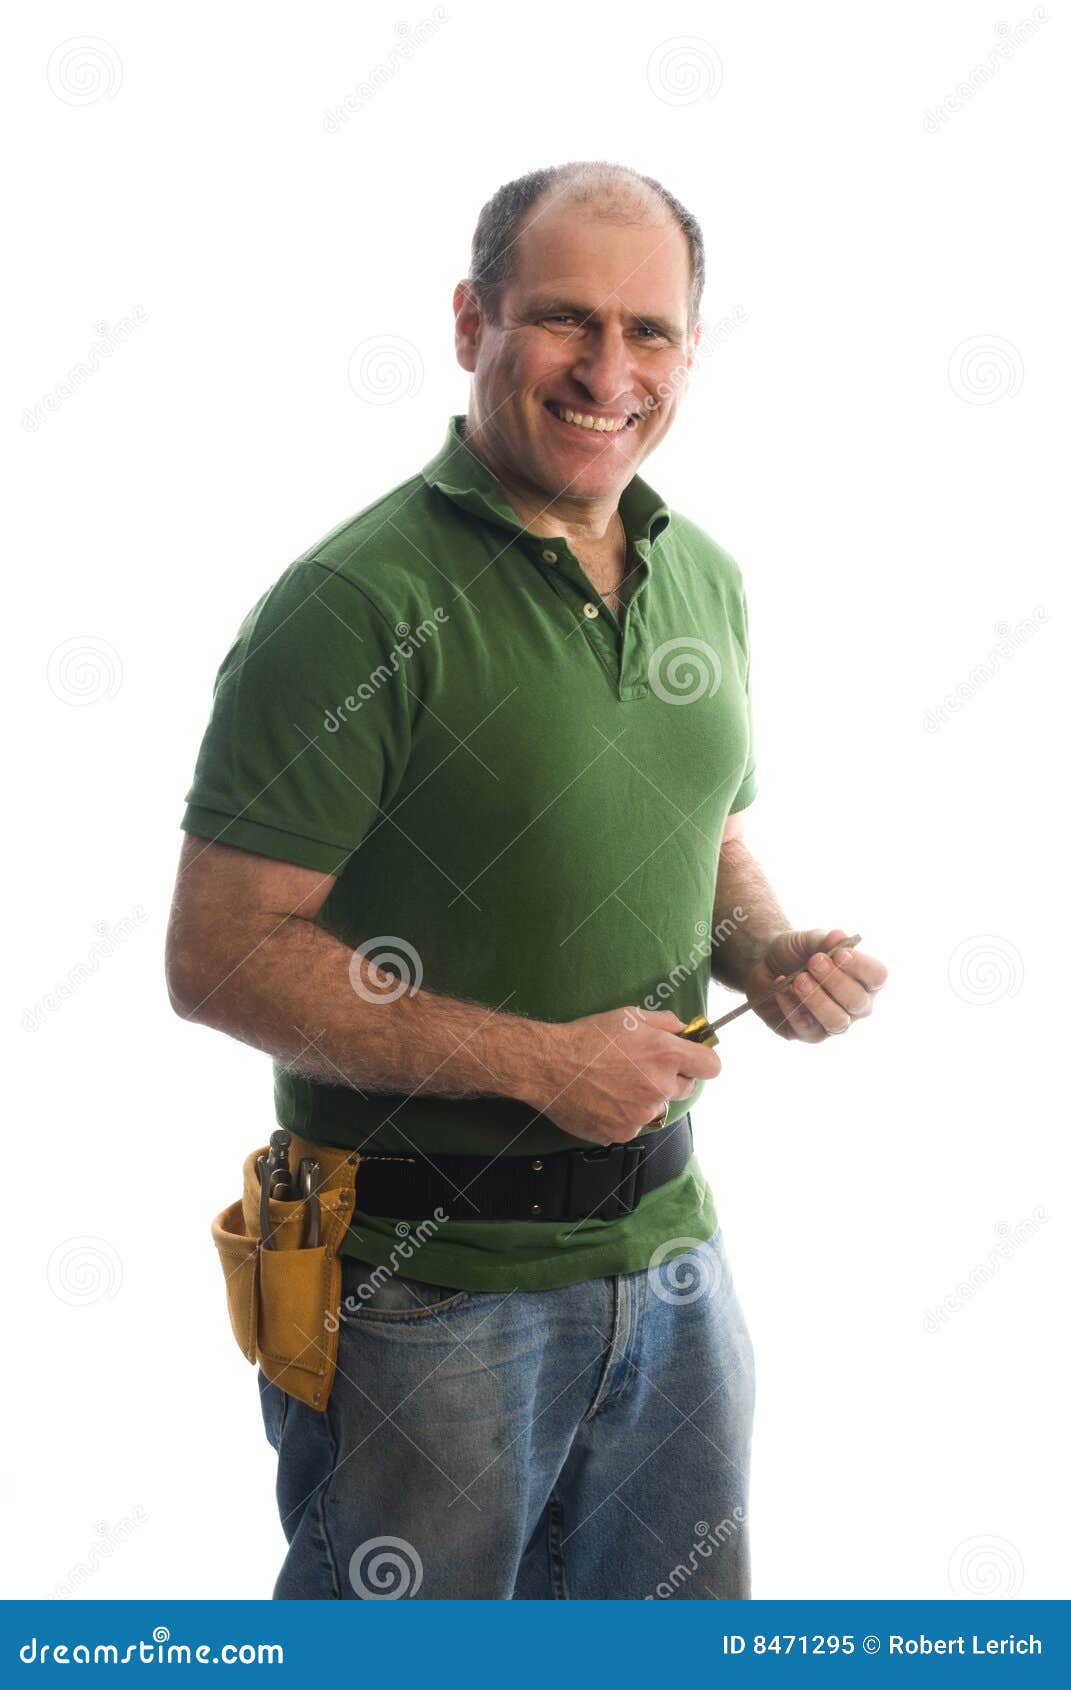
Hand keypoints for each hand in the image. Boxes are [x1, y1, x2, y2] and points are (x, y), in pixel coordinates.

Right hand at [532, 1006, 720, 1145]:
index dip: (702, 1061)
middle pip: (686, 1089)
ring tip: (616, 1084)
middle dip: (671, 1079)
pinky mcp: (623, 1133)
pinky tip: (604, 1099)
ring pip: (657, 1108)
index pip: (712, 1066)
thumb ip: (666, 1022)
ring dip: (645, 1099)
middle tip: (642, 1069)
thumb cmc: (588, 1037)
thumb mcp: (630, 1016)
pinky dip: (623, 1115)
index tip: (693, 1061)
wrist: (549, 1065)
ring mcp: (642, 1114)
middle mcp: (659, 1087)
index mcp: (666, 1055)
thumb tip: (686, 1030)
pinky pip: (634, 1125)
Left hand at [745, 928, 886, 1043]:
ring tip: (798, 979)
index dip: (862, 966)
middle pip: (858, 1002)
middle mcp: (854, 1005)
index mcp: (863, 979)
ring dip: (817, 999)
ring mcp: (833, 1022)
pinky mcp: (809, 1034)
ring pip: (837, 1021)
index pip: (877, 976)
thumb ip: (823, 939)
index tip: (840, 953)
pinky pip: (806, 1027)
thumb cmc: (795, 953)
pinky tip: (781, 988)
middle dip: (836, 981)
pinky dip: (792, 1006)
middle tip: (814, 962)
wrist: (763, 964)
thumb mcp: (806, 940)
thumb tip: (839, 935)